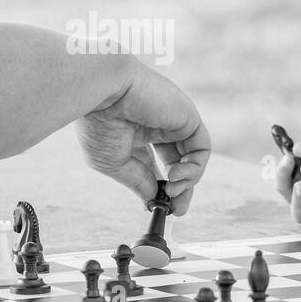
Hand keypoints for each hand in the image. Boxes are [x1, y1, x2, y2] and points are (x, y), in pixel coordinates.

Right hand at [76, 60, 211, 215]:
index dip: (162, 189)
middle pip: (178, 164)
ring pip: (192, 158)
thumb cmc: (99, 122)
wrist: (103, 91)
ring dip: (187, 182)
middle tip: (177, 209)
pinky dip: (194, 168)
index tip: (161, 209)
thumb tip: (153, 200)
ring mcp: (173, 120)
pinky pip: (201, 148)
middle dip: (181, 190)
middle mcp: (157, 126)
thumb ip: (138, 181)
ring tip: (170, 189)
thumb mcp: (115, 163)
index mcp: (135, 133)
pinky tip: (176, 175)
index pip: (157, 165)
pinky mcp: (187, 116)